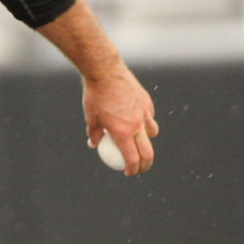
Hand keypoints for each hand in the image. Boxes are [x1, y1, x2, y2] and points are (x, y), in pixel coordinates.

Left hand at [82, 57, 158, 175]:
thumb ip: (95, 133)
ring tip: (139, 141)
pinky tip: (136, 119)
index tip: (128, 173)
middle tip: (140, 167)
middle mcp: (137, 125)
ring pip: (152, 133)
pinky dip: (145, 122)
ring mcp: (145, 113)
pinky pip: (150, 117)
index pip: (132, 159)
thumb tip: (94, 144)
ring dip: (147, 141)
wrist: (105, 71)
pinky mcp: (147, 102)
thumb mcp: (91, 117)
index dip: (132, 170)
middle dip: (145, 164)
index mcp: (123, 132)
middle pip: (147, 152)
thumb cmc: (95, 95)